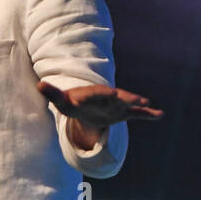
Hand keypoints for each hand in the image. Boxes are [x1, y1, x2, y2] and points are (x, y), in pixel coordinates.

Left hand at [38, 81, 162, 150]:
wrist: (84, 106)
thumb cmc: (71, 102)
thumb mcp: (61, 100)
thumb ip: (52, 93)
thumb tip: (40, 84)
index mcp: (93, 93)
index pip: (98, 93)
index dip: (104, 94)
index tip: (112, 94)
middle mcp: (108, 97)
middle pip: (118, 97)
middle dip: (127, 98)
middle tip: (138, 99)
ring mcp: (117, 105)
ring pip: (129, 104)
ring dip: (139, 104)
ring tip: (150, 104)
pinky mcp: (123, 113)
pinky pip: (137, 114)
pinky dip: (148, 114)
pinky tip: (160, 114)